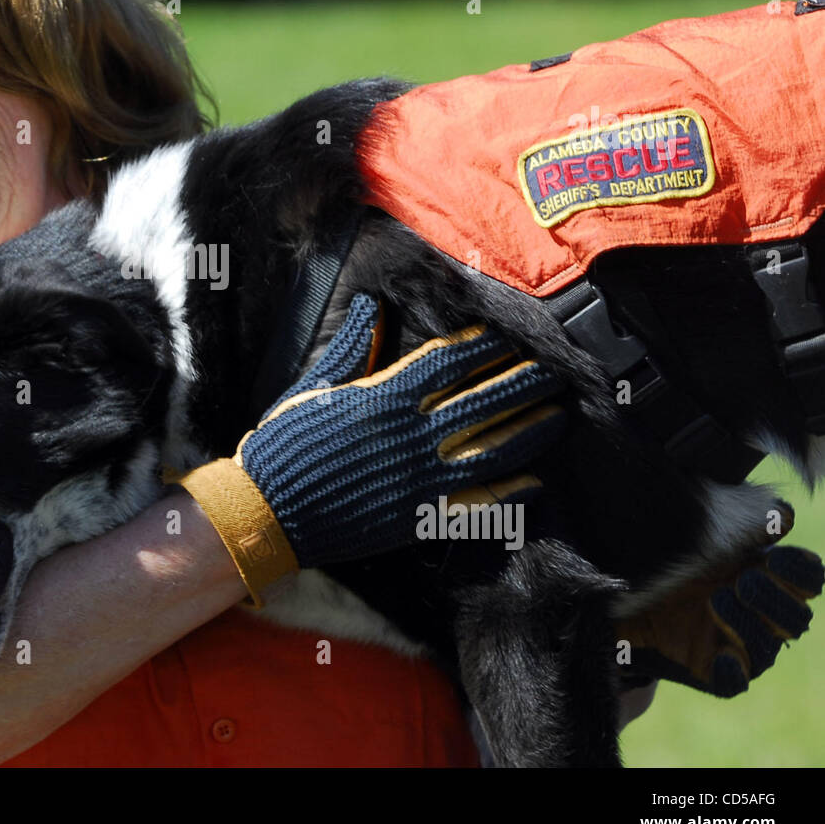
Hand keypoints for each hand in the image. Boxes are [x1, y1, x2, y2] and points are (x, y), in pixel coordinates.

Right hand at [177, 292, 566, 602]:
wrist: (267, 511)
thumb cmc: (283, 444)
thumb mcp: (312, 387)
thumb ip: (349, 347)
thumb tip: (373, 305)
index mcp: (383, 398)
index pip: (447, 363)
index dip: (482, 347)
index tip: (508, 336)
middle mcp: (409, 436)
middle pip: (481, 402)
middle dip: (522, 384)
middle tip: (554, 371)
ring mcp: (419, 479)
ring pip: (490, 451)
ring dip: (528, 433)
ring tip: (557, 417)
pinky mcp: (418, 518)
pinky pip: (475, 506)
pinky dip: (508, 494)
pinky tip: (534, 482)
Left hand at [617, 508, 822, 696]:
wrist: (635, 596)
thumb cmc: (677, 561)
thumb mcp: (697, 540)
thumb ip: (742, 527)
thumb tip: (782, 514)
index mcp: (768, 580)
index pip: (806, 579)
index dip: (800, 570)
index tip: (777, 556)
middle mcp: (764, 619)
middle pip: (796, 618)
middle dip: (775, 599)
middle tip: (744, 580)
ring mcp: (743, 648)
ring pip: (766, 647)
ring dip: (748, 626)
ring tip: (717, 600)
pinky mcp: (717, 672)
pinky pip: (734, 682)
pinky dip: (732, 672)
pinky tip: (723, 657)